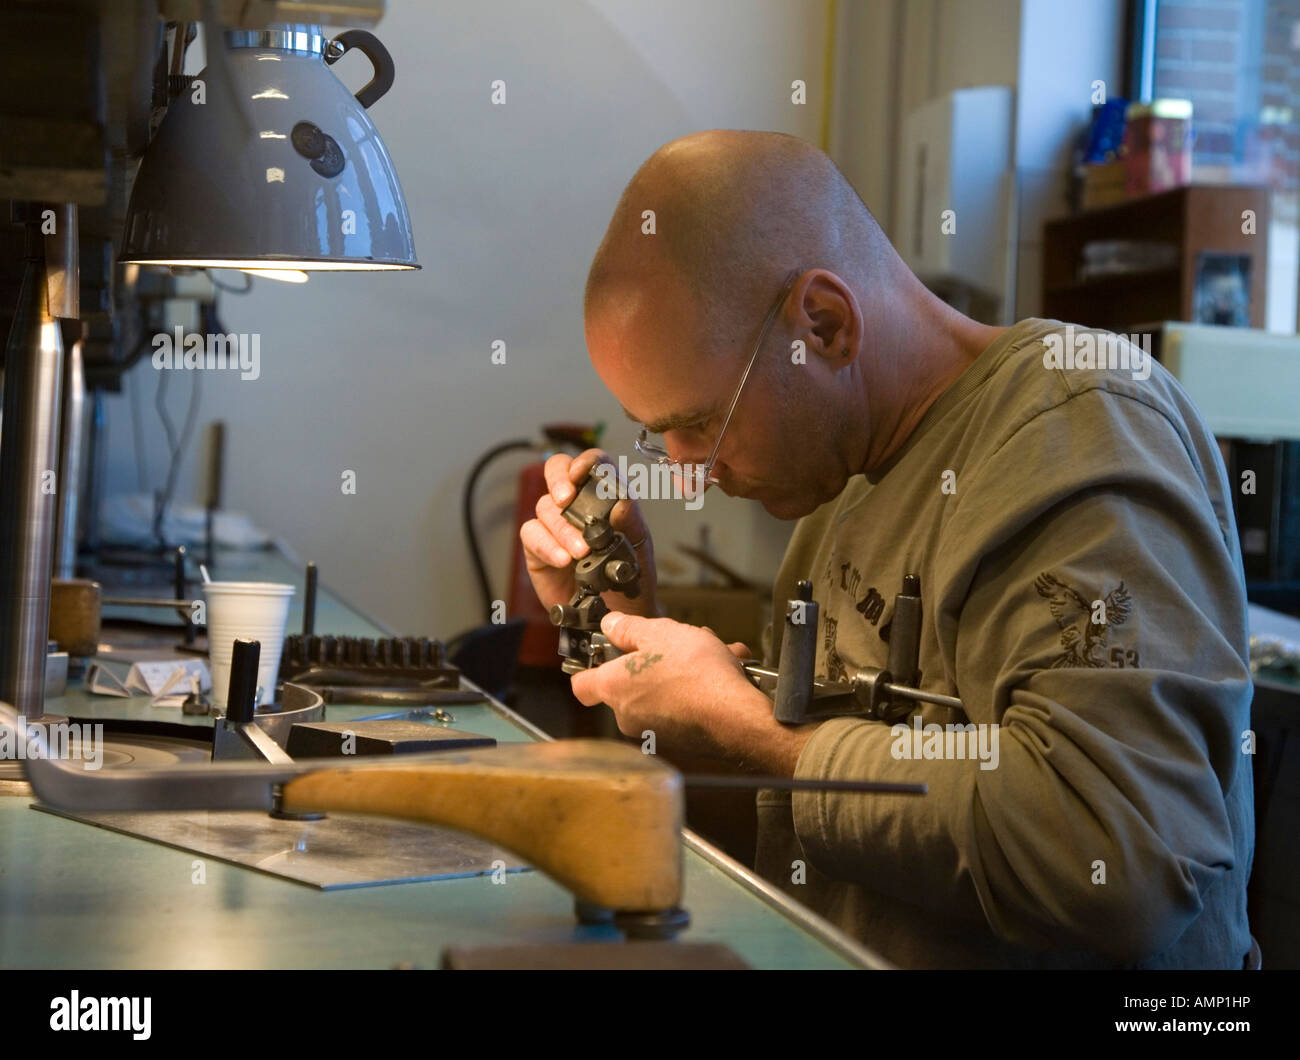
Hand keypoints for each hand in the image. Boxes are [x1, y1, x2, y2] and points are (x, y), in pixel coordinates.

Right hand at [519, 448, 658, 616]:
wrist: (619, 613)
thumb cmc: (631, 576)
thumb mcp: (639, 548)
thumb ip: (632, 522)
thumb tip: (623, 503)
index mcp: (603, 495)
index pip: (592, 463)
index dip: (584, 461)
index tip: (582, 474)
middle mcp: (576, 504)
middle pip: (556, 471)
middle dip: (559, 481)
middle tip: (566, 501)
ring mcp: (554, 524)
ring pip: (545, 508)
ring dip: (562, 529)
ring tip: (580, 553)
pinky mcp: (538, 547)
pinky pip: (532, 535)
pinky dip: (547, 546)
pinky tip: (563, 560)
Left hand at [570, 612, 811, 772]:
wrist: (736, 716)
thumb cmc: (696, 674)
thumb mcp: (659, 632)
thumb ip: (628, 628)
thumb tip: (610, 624)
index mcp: (614, 688)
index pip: (582, 684)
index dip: (589, 665)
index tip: (604, 650)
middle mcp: (628, 715)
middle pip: (629, 683)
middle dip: (653, 659)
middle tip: (674, 642)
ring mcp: (654, 730)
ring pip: (661, 691)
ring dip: (682, 670)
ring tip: (711, 652)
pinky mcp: (680, 739)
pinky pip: (682, 706)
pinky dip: (697, 689)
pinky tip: (724, 670)